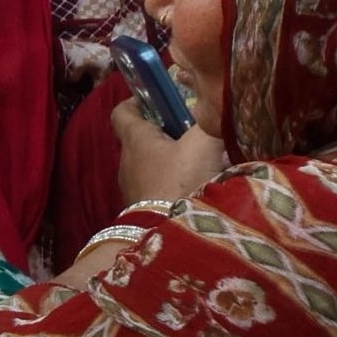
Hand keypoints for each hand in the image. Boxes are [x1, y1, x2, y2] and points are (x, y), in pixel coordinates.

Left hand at [112, 98, 228, 204]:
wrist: (171, 237)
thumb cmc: (182, 182)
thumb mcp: (203, 143)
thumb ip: (208, 120)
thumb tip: (214, 106)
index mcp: (135, 140)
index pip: (122, 111)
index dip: (138, 100)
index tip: (162, 99)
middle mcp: (127, 161)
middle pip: (143, 136)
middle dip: (167, 129)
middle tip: (195, 128)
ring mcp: (134, 187)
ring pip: (153, 162)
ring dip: (175, 156)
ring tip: (206, 158)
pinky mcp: (145, 208)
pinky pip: (160, 184)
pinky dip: (177, 180)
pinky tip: (202, 185)